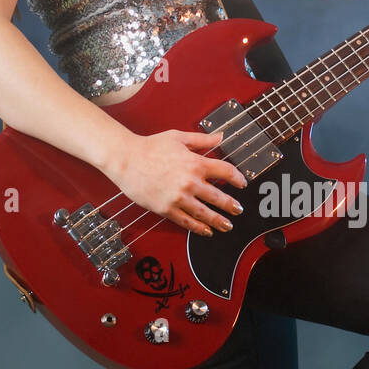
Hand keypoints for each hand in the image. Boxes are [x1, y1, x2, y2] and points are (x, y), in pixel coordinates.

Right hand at [107, 127, 246, 234]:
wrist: (125, 159)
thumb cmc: (150, 146)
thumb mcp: (178, 137)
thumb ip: (202, 140)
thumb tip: (221, 137)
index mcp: (195, 162)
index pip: (225, 171)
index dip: (237, 178)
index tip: (242, 183)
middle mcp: (190, 182)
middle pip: (219, 197)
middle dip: (231, 205)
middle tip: (238, 210)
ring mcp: (178, 197)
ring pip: (205, 213)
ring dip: (219, 221)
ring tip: (227, 225)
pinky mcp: (166, 208)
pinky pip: (186, 221)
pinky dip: (199, 228)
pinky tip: (207, 231)